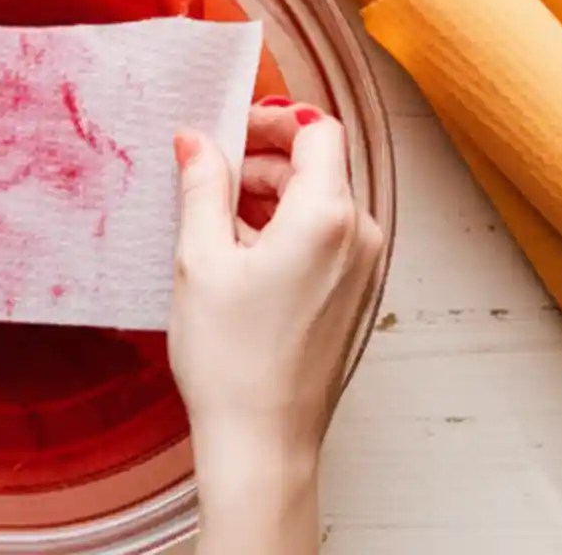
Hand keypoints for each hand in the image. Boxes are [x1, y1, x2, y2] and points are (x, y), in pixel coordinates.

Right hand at [170, 100, 381, 448]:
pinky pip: (326, 240)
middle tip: (207, 178)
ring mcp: (364, 269)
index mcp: (327, 217)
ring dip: (271, 198)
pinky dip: (286, 231)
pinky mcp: (355, 297)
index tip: (230, 130)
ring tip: (215, 225)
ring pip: (321, 204)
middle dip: (262, 161)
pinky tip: (240, 258)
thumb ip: (202, 187)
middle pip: (319, 167)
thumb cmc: (231, 361)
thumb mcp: (200, 260)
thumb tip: (196, 140)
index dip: (272, 119)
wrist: (262, 442)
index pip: (318, 130)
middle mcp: (360, 237)